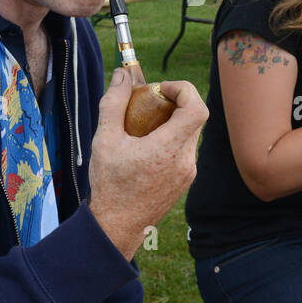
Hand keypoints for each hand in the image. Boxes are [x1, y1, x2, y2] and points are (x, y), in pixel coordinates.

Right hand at [87, 69, 208, 258]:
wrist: (117, 226)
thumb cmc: (110, 184)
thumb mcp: (104, 139)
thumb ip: (114, 103)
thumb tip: (121, 76)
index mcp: (168, 149)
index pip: (197, 108)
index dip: (183, 90)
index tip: (160, 89)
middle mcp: (185, 160)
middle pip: (194, 118)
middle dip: (174, 103)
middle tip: (148, 103)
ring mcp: (188, 172)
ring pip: (189, 134)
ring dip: (171, 122)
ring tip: (142, 127)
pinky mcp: (185, 181)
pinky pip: (184, 150)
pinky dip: (170, 139)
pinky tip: (145, 148)